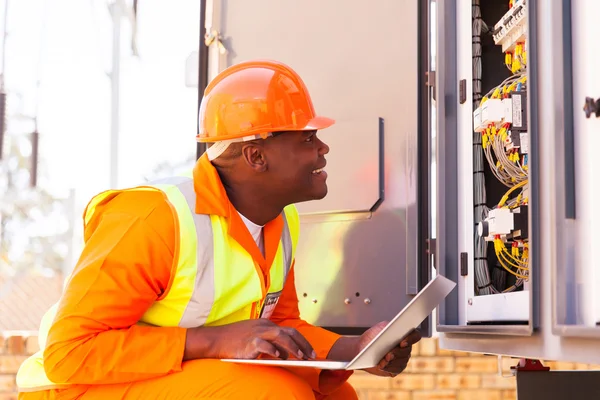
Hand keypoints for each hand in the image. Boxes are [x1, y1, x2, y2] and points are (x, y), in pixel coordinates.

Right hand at [184, 319, 315, 360]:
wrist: (216, 340)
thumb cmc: (234, 340)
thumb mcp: (254, 337)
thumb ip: (269, 342)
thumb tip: (285, 354)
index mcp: (266, 324)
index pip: (289, 330)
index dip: (302, 341)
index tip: (310, 351)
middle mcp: (263, 326)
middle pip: (288, 332)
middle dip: (302, 344)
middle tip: (312, 356)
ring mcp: (256, 333)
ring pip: (280, 336)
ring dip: (292, 346)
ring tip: (300, 357)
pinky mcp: (249, 342)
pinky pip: (264, 345)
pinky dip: (273, 350)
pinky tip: (279, 357)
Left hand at [358, 321, 421, 377]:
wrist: (362, 348)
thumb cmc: (372, 337)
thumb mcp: (379, 328)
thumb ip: (388, 327)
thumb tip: (393, 329)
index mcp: (405, 335)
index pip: (415, 336)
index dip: (411, 339)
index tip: (402, 342)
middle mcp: (406, 348)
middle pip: (407, 351)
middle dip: (397, 352)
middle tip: (389, 354)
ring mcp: (402, 359)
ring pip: (402, 361)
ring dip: (392, 361)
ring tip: (383, 360)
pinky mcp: (396, 369)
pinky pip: (395, 370)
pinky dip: (388, 368)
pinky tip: (381, 366)